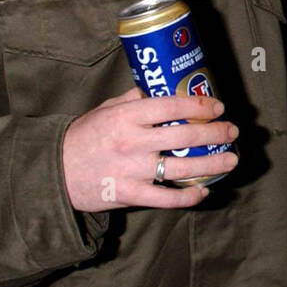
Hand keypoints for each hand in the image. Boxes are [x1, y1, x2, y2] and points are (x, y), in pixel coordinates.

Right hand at [62, 88, 238, 211]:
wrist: (54, 172)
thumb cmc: (82, 137)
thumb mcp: (104, 110)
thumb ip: (130, 99)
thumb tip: (154, 88)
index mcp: (127, 116)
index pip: (171, 106)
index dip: (199, 104)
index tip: (218, 106)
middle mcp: (133, 141)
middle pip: (185, 135)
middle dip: (215, 132)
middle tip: (232, 131)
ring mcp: (132, 169)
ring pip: (183, 167)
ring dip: (212, 163)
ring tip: (231, 160)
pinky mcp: (129, 194)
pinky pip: (166, 198)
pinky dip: (188, 196)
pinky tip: (204, 190)